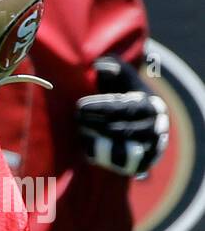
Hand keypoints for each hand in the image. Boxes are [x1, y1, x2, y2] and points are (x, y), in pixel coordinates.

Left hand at [76, 56, 168, 177]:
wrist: (142, 132)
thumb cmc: (126, 102)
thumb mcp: (125, 84)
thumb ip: (115, 72)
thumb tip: (101, 65)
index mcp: (150, 105)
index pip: (124, 107)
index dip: (100, 107)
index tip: (79, 106)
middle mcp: (155, 127)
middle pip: (122, 129)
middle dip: (95, 124)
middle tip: (75, 119)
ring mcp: (151, 147)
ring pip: (121, 148)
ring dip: (97, 141)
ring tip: (80, 133)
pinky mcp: (143, 163)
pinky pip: (122, 164)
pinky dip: (103, 158)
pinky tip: (87, 151)